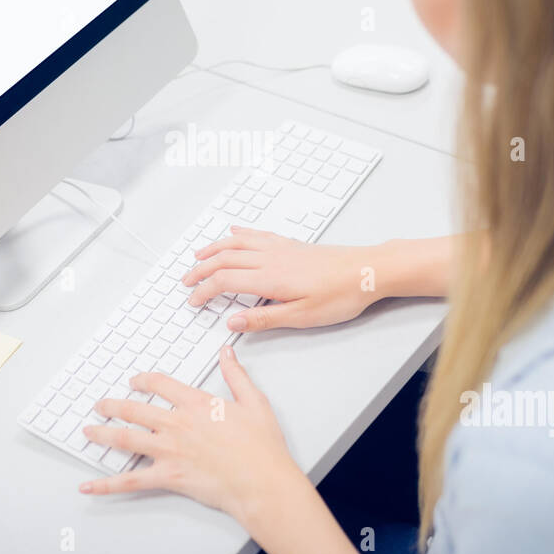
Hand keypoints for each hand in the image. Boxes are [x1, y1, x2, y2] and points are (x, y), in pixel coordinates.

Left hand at [79, 347, 304, 527]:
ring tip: (88, 431)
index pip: (160, 384)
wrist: (262, 481)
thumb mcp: (254, 402)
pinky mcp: (167, 477)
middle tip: (100, 405)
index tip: (135, 381)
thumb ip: (236, 375)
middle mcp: (177, 424)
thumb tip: (227, 352)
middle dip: (113, 406)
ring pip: (125, 439)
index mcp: (196, 404)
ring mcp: (169, 451)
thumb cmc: (261, 447)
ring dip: (102, 434)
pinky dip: (106, 484)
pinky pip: (130, 480)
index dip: (143, 380)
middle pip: (134, 410)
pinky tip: (89, 485)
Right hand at [182, 226, 378, 332]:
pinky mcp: (291, 244)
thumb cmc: (341, 294)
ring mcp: (280, 248)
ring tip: (198, 255)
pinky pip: (257, 234)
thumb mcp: (301, 317)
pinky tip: (235, 232)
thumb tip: (232, 321)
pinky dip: (240, 233)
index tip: (193, 301)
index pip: (224, 282)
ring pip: (236, 243)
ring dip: (213, 248)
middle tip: (186, 281)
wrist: (367, 271)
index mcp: (269, 278)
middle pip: (224, 259)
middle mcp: (270, 258)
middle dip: (200, 269)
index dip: (203, 291)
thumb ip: (264, 318)